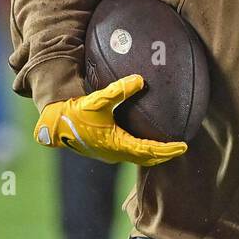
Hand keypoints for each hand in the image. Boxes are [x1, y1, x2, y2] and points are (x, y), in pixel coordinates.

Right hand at [34, 75, 186, 165]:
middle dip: (165, 155)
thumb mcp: (97, 100)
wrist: (55, 125)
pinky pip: (131, 154)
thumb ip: (119, 90)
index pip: (149, 150)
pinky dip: (143, 151)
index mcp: (117, 144)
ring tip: (169, 148)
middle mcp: (115, 154)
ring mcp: (110, 155)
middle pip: (147, 159)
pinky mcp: (106, 152)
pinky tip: (148, 143)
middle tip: (181, 148)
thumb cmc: (75, 113)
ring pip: (139, 159)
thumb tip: (140, 79)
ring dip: (154, 155)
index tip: (183, 146)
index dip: (167, 150)